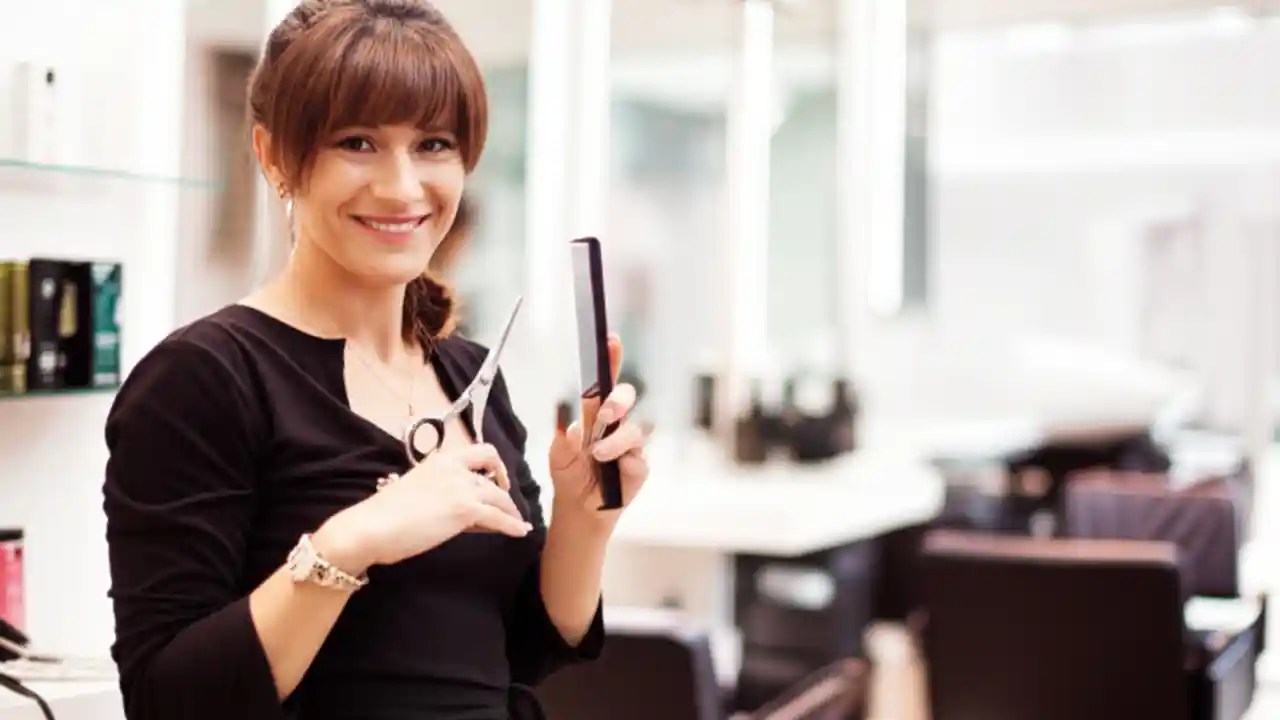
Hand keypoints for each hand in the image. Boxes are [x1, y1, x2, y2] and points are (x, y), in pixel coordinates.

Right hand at [317, 444, 531, 573]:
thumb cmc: (385, 515)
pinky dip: (512, 525)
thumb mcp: (418, 492)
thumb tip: (465, 510)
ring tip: (518, 522)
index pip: (478, 451)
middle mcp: (454, 468)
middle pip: (493, 469)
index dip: (493, 464)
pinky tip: (520, 532)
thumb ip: (443, 494)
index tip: (495, 478)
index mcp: (440, 460)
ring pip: (499, 497)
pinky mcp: (465, 510)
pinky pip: (498, 517)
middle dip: (505, 486)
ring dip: (511, 511)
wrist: (371, 528)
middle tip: (508, 502)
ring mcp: (461, 488)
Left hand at [548, 334, 651, 522]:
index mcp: (595, 415)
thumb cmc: (569, 477)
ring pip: (636, 429)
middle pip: (627, 396)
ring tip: (599, 455)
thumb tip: (567, 418)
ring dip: (617, 440)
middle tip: (606, 413)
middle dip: (619, 400)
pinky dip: (625, 462)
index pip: (605, 383)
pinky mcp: (640, 466)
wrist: (579, 510)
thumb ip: (563, 437)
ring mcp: (630, 445)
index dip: (611, 360)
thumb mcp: (558, 455)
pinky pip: (640, 458)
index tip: (611, 341)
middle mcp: (617, 425)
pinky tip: (614, 470)